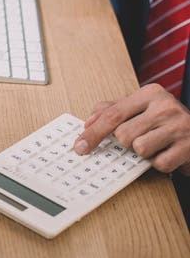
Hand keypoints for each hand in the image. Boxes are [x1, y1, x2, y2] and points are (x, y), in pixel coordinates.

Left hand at [73, 83, 189, 174]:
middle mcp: (165, 106)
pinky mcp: (188, 147)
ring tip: (157, 145)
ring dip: (144, 153)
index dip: (93, 132)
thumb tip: (88, 122)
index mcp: (150, 93)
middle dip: (127, 143)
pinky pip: (159, 163)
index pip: (112, 114)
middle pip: (124, 134)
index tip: (80, 146)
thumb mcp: (141, 110)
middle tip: (142, 138)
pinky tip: (168, 153)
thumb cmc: (167, 124)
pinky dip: (160, 163)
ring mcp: (179, 126)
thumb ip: (113, 111)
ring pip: (140, 148)